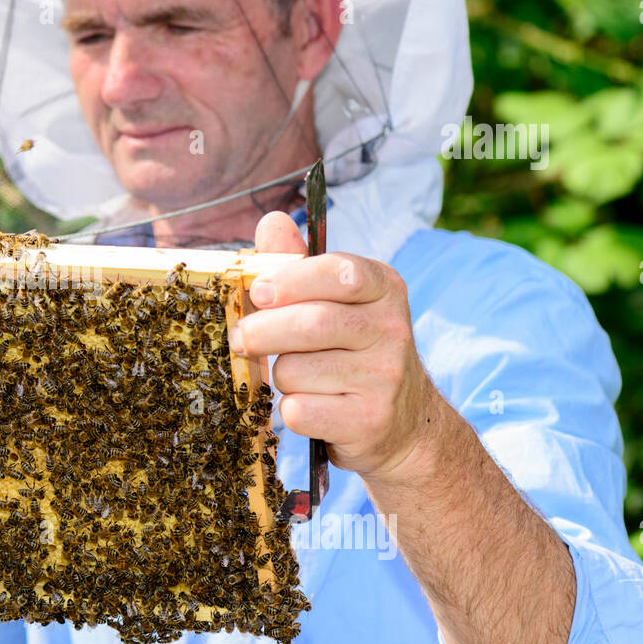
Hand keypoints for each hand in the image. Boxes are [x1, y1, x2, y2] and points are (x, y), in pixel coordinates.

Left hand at [230, 211, 444, 481]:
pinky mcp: (370, 422)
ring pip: (296, 371)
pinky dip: (290, 410)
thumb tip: (271, 221)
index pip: (339, 273)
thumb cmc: (352, 350)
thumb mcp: (336, 301)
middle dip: (261, 331)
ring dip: (279, 375)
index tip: (257, 291)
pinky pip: (300, 410)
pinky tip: (310, 405)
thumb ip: (298, 262)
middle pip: (311, 324)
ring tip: (296, 376)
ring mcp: (386, 378)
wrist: (401, 422)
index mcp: (384, 288)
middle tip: (241, 338)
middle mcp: (393, 330)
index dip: (290, 280)